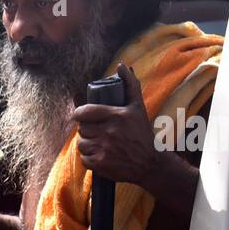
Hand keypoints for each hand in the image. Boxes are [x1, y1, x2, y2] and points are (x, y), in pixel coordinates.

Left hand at [71, 63, 157, 187]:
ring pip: (81, 143)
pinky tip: (99, 155)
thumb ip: (129, 85)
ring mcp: (104, 149)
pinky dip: (89, 158)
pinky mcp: (100, 164)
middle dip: (87, 129)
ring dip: (87, 143)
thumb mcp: (137, 107)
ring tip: (98, 143)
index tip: (81, 116)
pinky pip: (84, 158)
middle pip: (82, 128)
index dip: (79, 114)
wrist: (149, 162)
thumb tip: (121, 65)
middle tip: (96, 131)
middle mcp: (109, 132)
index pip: (84, 112)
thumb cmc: (142, 132)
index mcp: (116, 115)